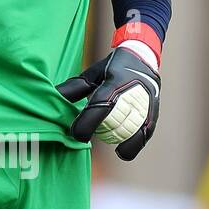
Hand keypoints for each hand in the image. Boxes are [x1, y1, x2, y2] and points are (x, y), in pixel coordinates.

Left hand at [57, 34, 159, 160]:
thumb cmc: (114, 67)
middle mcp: (133, 94)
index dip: (86, 123)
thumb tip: (55, 96)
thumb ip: (76, 88)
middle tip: (86, 134)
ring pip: (133, 130)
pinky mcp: (153, 113)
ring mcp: (146, 104)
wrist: (144, 57)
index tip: (76, 133)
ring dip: (117, 139)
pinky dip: (133, 145)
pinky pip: (144, 134)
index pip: (100, 106)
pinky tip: (122, 151)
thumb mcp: (94, 74)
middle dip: (100, 131)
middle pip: (116, 121)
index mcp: (116, 82)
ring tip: (106, 140)